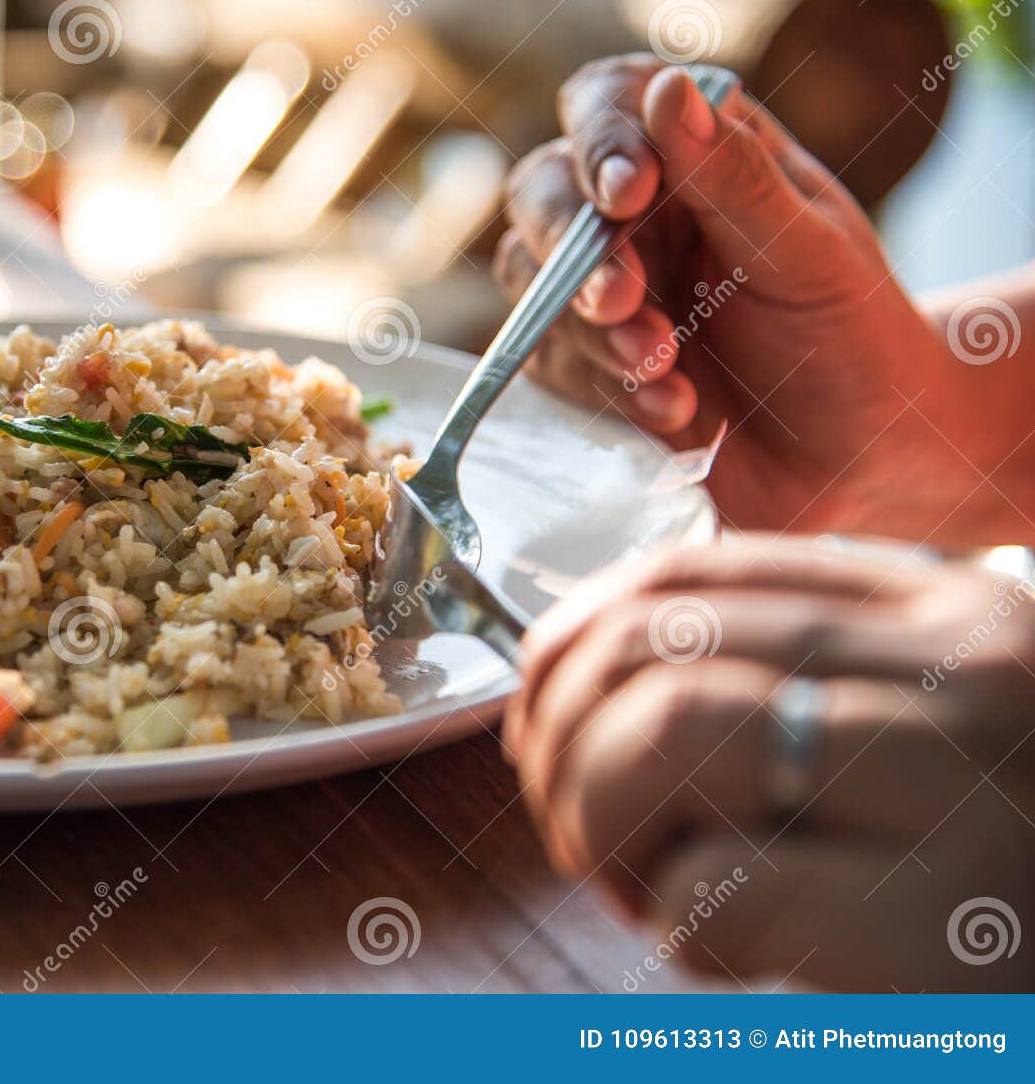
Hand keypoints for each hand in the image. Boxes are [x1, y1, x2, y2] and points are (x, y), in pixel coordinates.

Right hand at [496, 55, 982, 538]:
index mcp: (696, 154)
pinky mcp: (584, 366)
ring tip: (663, 364)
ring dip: (590, 328)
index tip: (626, 192)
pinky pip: (550, 362)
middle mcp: (637, 214)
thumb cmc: (850, 336)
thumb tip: (666, 88)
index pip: (608, 104)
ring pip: (534, 283)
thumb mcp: (809, 252)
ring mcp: (603, 290)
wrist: (856, 459)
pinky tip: (674, 408)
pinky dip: (602, 386)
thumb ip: (734, 174)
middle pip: (543, 191)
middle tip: (619, 298)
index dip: (599, 139)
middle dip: (572, 247)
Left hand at [503, 536, 1034, 990]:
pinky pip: (715, 881)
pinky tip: (722, 944)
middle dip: (564, 746)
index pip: (685, 572)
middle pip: (652, 644)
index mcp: (940, 606)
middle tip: (584, 831)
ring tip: (642, 884)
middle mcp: (961, 663)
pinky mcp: (938, 916)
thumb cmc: (976, 864)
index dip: (568, 643)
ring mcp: (957, 781)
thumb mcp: (907, 725)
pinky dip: (672, 918)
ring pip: (668, 728)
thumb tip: (570, 666)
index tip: (541, 722)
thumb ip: (785, 672)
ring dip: (600, 820)